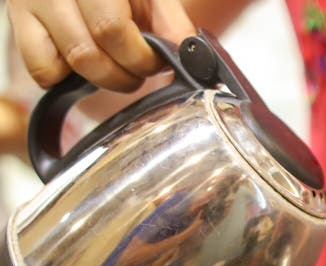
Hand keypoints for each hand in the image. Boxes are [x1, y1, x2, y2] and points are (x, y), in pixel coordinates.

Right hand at [7, 0, 195, 91]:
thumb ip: (170, 19)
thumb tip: (190, 53)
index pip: (112, 30)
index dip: (141, 58)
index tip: (156, 61)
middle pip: (88, 54)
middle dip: (124, 74)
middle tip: (138, 69)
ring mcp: (31, 2)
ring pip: (65, 64)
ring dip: (101, 79)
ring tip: (116, 66)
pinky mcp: (17, 20)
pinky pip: (40, 68)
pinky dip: (64, 76)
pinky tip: (80, 61)